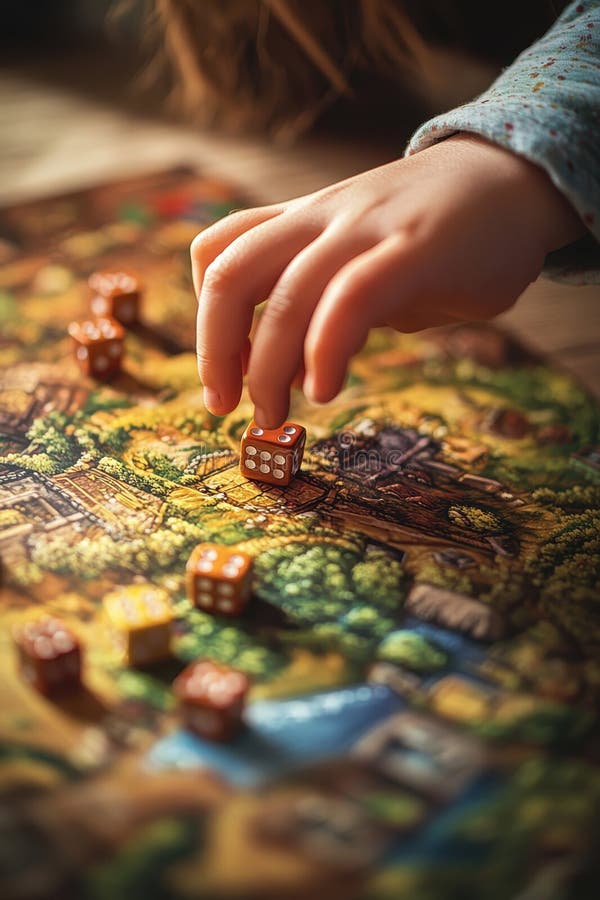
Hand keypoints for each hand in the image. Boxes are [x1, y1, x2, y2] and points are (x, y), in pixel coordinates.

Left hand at [192, 134, 583, 427]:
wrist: (515, 180)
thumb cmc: (437, 233)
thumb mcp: (365, 257)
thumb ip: (326, 300)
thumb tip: (294, 365)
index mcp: (303, 221)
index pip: (218, 251)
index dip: (205, 318)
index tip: (225, 372)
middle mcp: (322, 218)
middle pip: (230, 274)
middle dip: (213, 352)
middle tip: (226, 408)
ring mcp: (366, 230)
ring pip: (286, 296)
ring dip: (266, 370)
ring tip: (275, 414)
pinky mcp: (414, 251)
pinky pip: (350, 300)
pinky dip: (325, 351)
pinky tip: (325, 388)